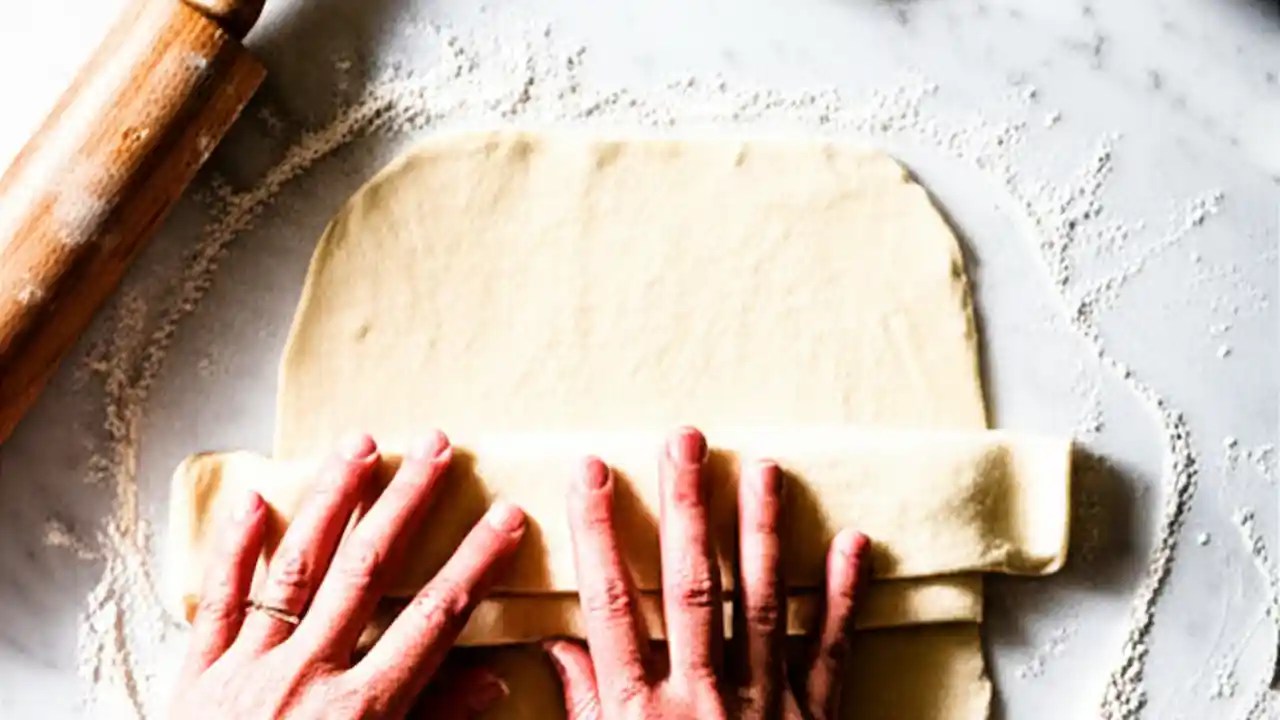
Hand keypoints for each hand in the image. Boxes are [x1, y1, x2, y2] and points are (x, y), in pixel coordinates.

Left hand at [173, 432, 526, 718]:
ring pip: (298, 566)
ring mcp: (248, 668)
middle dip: (408, 502)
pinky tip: (258, 498)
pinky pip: (219, 600)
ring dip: (334, 499)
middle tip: (439, 446)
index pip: (435, 618)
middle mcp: (308, 674)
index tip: (506, 517)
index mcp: (362, 709)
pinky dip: (235, 548)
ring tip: (363, 444)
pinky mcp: (197, 674)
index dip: (475, 562)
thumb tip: (494, 679)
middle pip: (369, 570)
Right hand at [545, 427, 869, 719]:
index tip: (591, 473)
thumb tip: (559, 646)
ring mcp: (766, 709)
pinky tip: (851, 542)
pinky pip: (832, 652)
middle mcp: (703, 702)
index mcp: (642, 715)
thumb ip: (585, 708)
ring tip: (760, 468)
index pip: (613, 607)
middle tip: (685, 440)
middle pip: (692, 588)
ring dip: (761, 532)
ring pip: (763, 605)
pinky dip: (844, 597)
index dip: (600, 536)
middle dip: (686, 508)